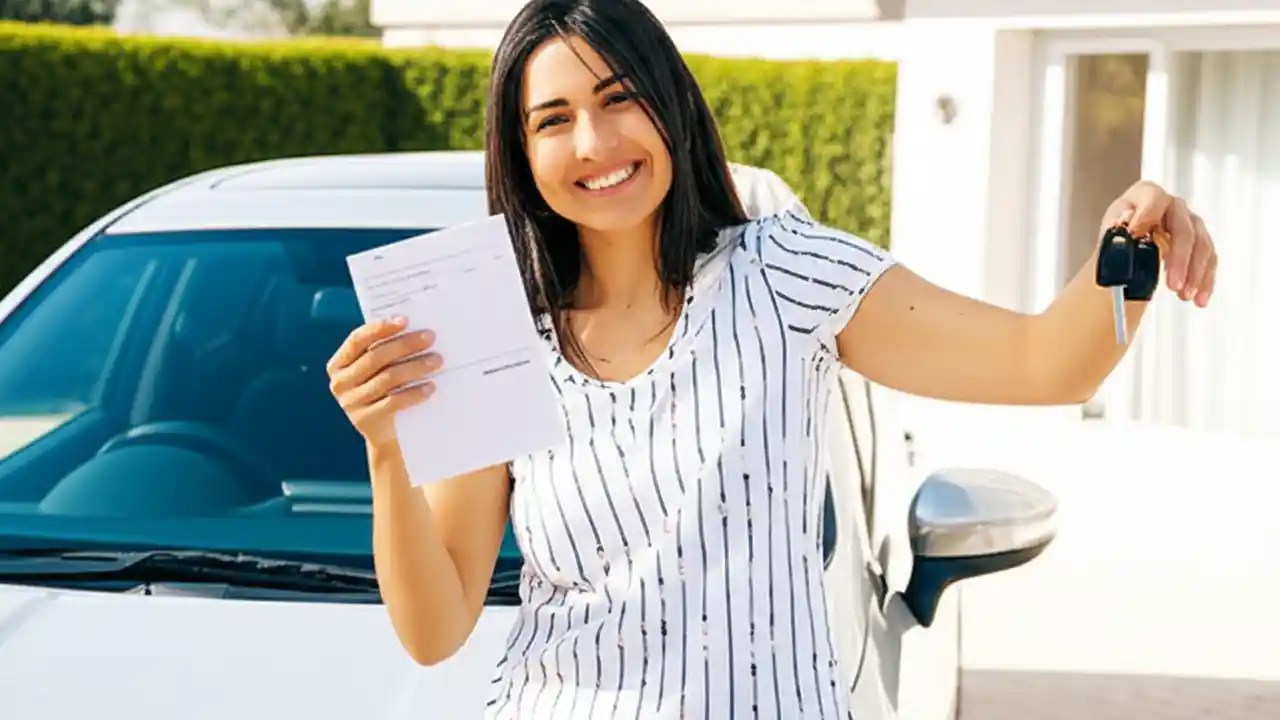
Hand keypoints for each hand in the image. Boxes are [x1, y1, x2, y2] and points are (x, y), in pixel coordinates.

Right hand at [325, 316, 443, 448]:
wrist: (384, 433)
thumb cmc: (385, 391)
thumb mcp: (378, 371)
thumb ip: (385, 351)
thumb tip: (416, 327)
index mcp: (338, 364)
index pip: (357, 339)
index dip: (380, 328)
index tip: (404, 320)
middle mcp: (340, 382)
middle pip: (375, 357)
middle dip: (405, 345)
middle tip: (429, 338)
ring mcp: (350, 403)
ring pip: (387, 378)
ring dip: (415, 366)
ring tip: (437, 360)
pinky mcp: (365, 420)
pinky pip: (393, 402)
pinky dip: (414, 393)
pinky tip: (430, 387)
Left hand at [1101, 180, 1217, 306]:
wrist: (1128, 244)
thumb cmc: (1119, 234)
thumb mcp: (1110, 230)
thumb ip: (1115, 231)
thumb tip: (1124, 226)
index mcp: (1147, 195)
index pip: (1153, 200)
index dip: (1147, 216)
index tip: (1138, 236)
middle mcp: (1173, 206)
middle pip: (1183, 229)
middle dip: (1180, 259)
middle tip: (1172, 285)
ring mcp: (1190, 222)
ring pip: (1201, 246)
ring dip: (1195, 274)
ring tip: (1184, 296)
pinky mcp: (1200, 241)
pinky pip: (1209, 260)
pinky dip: (1205, 281)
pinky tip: (1199, 298)